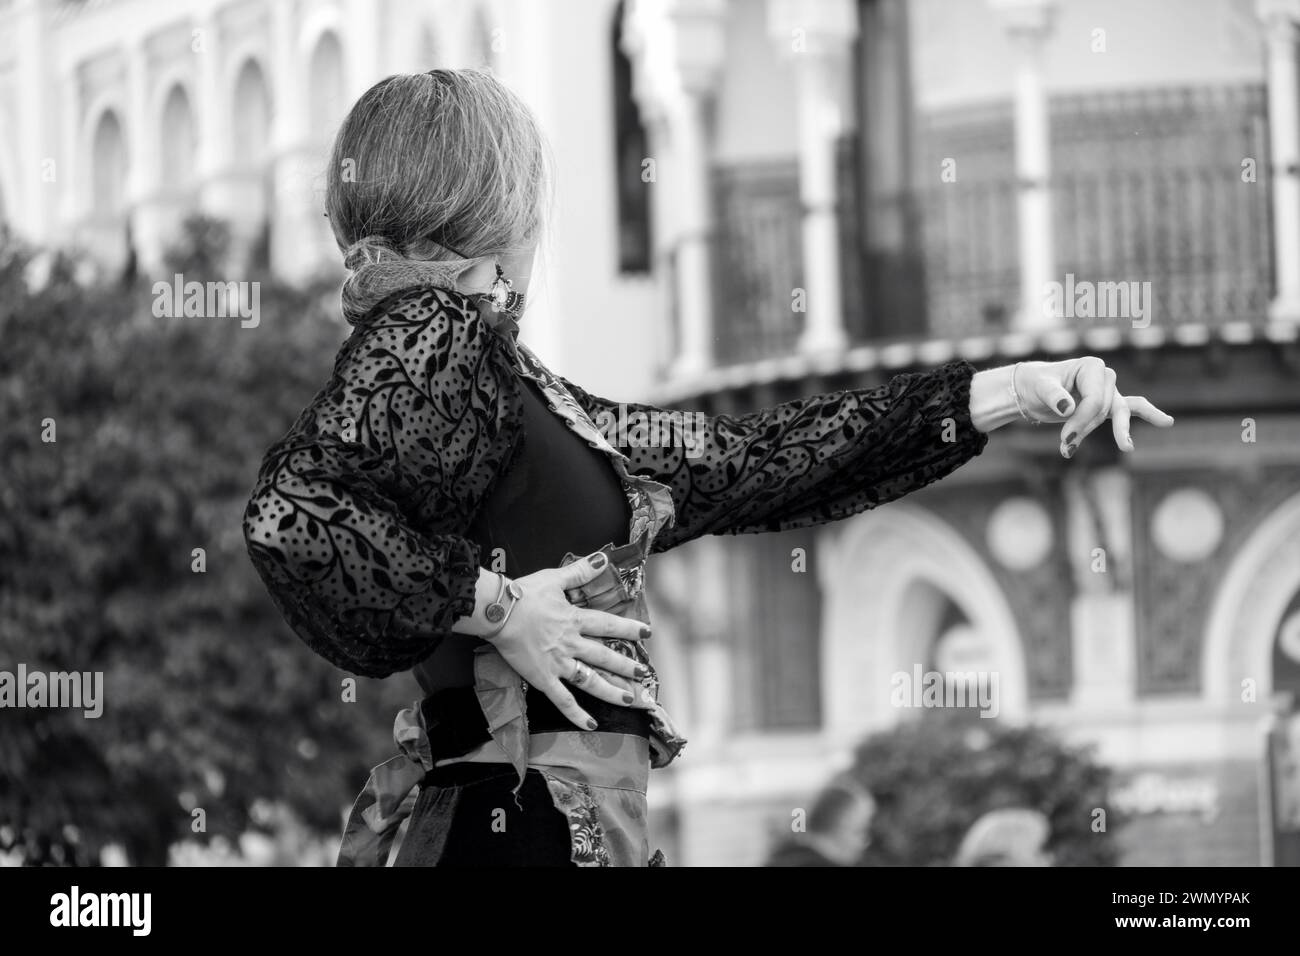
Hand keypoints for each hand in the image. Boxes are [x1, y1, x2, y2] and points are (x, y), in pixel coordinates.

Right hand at [483, 552, 653, 729]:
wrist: (498, 612)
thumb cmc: (523, 594)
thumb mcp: (554, 578)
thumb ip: (580, 571)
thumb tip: (602, 558)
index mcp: (575, 620)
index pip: (608, 625)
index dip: (628, 629)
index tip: (646, 634)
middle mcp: (571, 643)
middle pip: (605, 656)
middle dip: (626, 666)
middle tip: (643, 675)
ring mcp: (558, 663)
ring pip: (591, 681)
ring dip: (612, 692)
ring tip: (629, 700)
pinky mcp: (543, 678)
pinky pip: (563, 700)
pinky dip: (577, 713)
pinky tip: (591, 724)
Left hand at [992, 357, 1174, 456]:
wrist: (1032, 389)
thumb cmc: (1036, 385)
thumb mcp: (1039, 389)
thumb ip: (1052, 396)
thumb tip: (1067, 407)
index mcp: (1091, 367)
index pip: (1096, 399)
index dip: (1081, 421)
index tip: (1064, 439)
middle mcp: (1105, 376)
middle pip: (1105, 409)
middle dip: (1087, 428)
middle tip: (1065, 446)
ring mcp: (1109, 390)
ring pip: (1117, 414)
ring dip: (1107, 433)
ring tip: (1124, 448)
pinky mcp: (1108, 403)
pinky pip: (1133, 408)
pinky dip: (1149, 414)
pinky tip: (1167, 422)